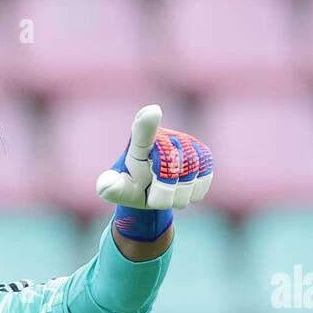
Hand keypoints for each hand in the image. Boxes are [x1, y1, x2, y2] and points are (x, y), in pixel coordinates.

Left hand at [96, 104, 213, 240]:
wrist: (152, 191)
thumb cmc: (131, 187)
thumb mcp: (117, 190)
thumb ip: (110, 188)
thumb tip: (106, 186)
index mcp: (138, 145)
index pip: (142, 132)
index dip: (147, 123)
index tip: (152, 112)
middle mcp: (164, 136)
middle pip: (171, 165)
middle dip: (165, 191)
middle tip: (154, 201)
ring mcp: (185, 142)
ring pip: (191, 171)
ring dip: (180, 195)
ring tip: (168, 198)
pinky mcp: (201, 152)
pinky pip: (206, 173)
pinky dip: (196, 191)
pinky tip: (185, 194)